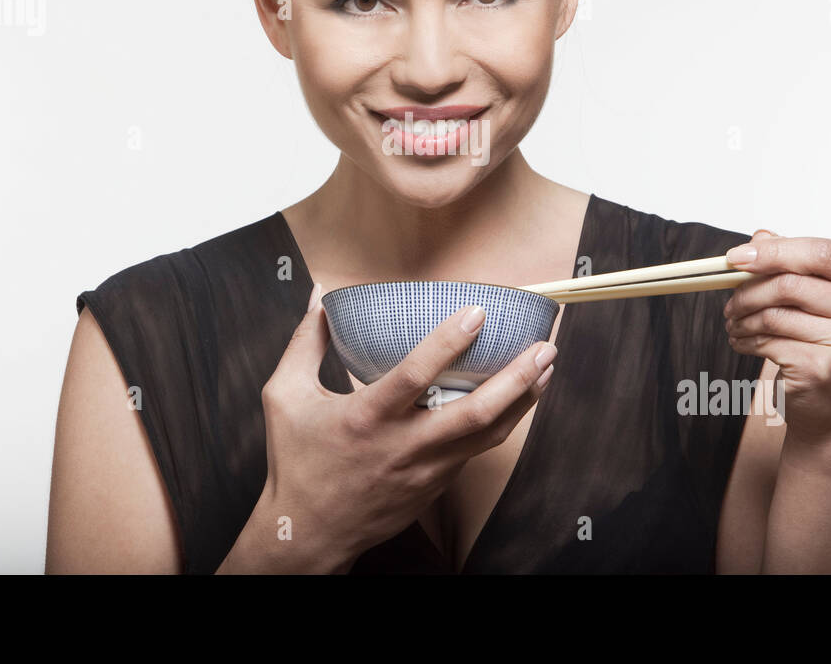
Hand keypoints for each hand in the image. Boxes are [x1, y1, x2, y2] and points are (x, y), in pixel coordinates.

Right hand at [246, 283, 554, 570]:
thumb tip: (319, 296)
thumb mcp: (285, 396)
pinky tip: (516, 399)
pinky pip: (476, 451)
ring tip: (545, 367)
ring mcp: (425, 471)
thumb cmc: (296, 461)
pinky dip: (501, 423)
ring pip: (488, 437)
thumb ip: (305, 342)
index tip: (478, 312)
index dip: (448, 343)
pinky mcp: (435, 487)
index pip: (414, 376)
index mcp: (365, 419)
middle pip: (475, 415)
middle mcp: (402, 446)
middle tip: (544, 347)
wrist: (308, 534)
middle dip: (517, 379)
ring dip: (522, 400)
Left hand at [721, 229, 830, 444]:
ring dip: (742, 318)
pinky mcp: (822, 368)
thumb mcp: (822, 301)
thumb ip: (796, 265)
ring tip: (735, 323)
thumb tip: (761, 236)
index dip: (776, 251)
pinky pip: (768, 341)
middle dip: (748, 290)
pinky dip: (745, 339)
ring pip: (774, 314)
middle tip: (730, 300)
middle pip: (792, 283)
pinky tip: (742, 342)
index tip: (737, 256)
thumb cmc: (828, 347)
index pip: (824, 253)